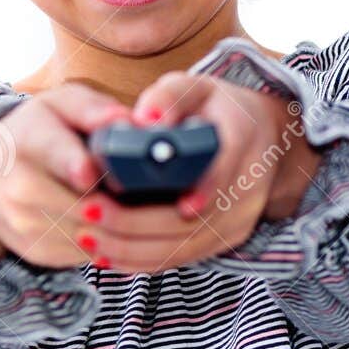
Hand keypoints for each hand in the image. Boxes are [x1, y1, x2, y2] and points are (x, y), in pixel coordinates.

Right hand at [0, 83, 203, 272]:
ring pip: (90, 236)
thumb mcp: (60, 105)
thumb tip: (131, 122)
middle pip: (82, 204)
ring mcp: (24, 223)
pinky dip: (112, 244)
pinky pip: (85, 254)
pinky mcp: (36, 251)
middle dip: (126, 204)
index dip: (76, 164)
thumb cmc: (37, 133)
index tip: (95, 172)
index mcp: (29, 139)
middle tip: (163, 198)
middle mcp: (19, 185)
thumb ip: (93, 108)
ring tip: (153, 214)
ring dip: (126, 229)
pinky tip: (127, 227)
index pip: (53, 153)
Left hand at [71, 73, 324, 273]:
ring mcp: (238, 220)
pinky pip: (182, 258)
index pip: (226, 169)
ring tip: (86, 236)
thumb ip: (170, 97)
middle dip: (136, 223)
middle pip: (195, 221)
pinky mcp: (224, 240)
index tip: (168, 203)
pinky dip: (141, 259)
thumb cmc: (217, 110)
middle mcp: (246, 188)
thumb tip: (144, 118)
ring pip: (184, 247)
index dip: (202, 189)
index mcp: (242, 140)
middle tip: (88, 213)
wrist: (262, 140)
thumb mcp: (197, 88)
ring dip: (131, 248)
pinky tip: (106, 254)